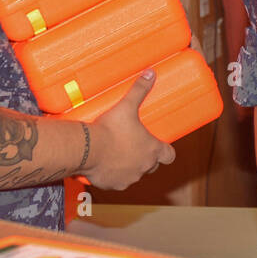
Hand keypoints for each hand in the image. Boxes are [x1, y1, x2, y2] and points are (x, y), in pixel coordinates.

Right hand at [84, 69, 174, 188]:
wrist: (87, 149)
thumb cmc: (110, 129)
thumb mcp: (127, 106)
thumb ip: (139, 90)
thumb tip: (150, 72)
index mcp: (152, 150)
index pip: (169, 155)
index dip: (166, 150)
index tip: (160, 145)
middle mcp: (144, 167)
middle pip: (152, 166)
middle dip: (146, 158)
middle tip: (134, 146)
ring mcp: (129, 178)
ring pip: (134, 174)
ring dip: (129, 167)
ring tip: (117, 154)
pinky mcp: (113, 185)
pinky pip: (117, 182)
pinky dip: (113, 176)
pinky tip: (105, 166)